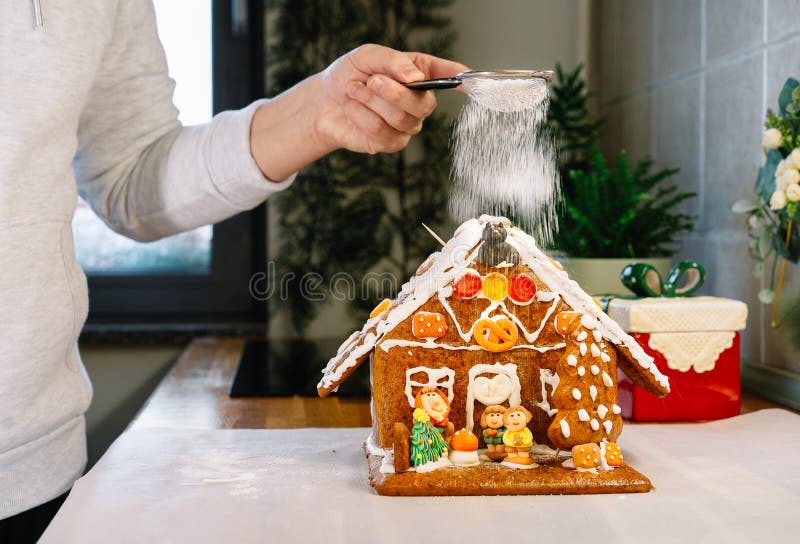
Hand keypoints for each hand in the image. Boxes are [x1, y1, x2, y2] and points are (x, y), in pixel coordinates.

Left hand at [250, 44, 466, 180]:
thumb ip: (392, 61)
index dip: (460, 78)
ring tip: (352, 90)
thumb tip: (414, 78)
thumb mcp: (367, 56)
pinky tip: (351, 108)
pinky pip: (382, 132)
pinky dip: (361, 117)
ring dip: (371, 101)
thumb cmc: (350, 74)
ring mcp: (408, 125)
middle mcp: (420, 102)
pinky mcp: (391, 143)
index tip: (467, 77)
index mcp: (420, 74)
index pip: (448, 76)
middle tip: (371, 80)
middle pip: (422, 104)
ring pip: (400, 118)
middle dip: (393, 91)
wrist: (324, 102)